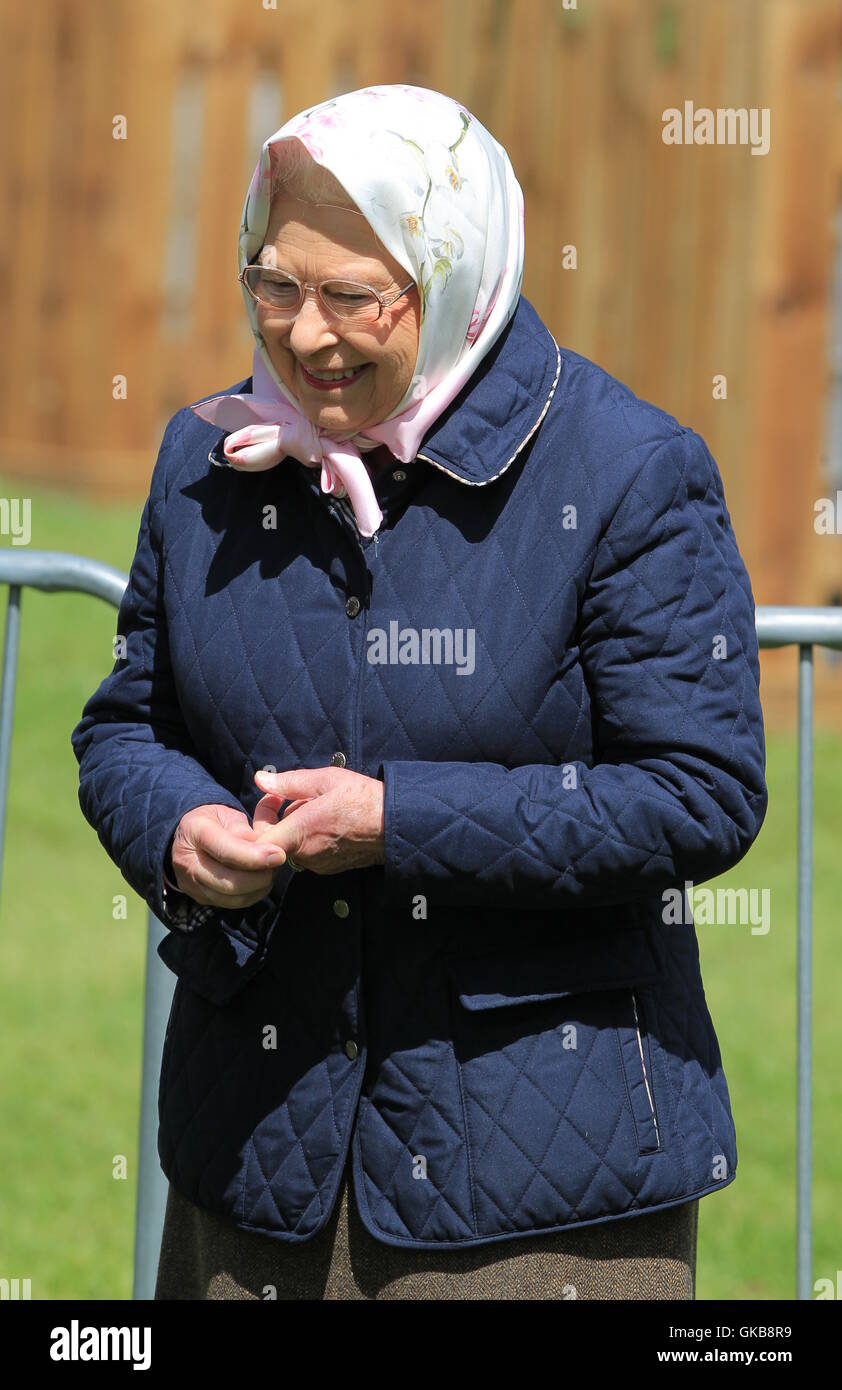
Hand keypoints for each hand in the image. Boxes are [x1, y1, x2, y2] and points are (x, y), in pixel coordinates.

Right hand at [170, 803, 287, 908]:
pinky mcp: (198, 897)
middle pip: (228, 881)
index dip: (254, 856)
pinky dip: (250, 896)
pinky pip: (229, 904)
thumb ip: (246, 831)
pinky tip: (260, 882)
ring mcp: (190, 882)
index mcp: (195, 831)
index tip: (279, 855)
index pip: (225, 850)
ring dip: (257, 889)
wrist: (190, 835)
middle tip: (277, 865)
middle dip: (259, 877)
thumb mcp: (229, 815)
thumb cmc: (215, 821)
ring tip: (270, 872)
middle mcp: (187, 860)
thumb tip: (266, 850)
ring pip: (230, 897)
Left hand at [252, 767, 384, 874]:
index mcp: (301, 831)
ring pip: (290, 845)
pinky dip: (308, 837)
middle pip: (273, 841)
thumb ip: (289, 782)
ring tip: (315, 806)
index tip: (271, 800)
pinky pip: (306, 852)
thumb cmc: (363, 800)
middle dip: (277, 817)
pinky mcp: (327, 868)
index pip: (257, 842)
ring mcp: (316, 864)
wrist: (396, 825)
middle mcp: (305, 854)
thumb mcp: (326, 780)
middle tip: (290, 795)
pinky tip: (325, 821)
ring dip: (294, 826)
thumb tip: (260, 779)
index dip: (257, 821)